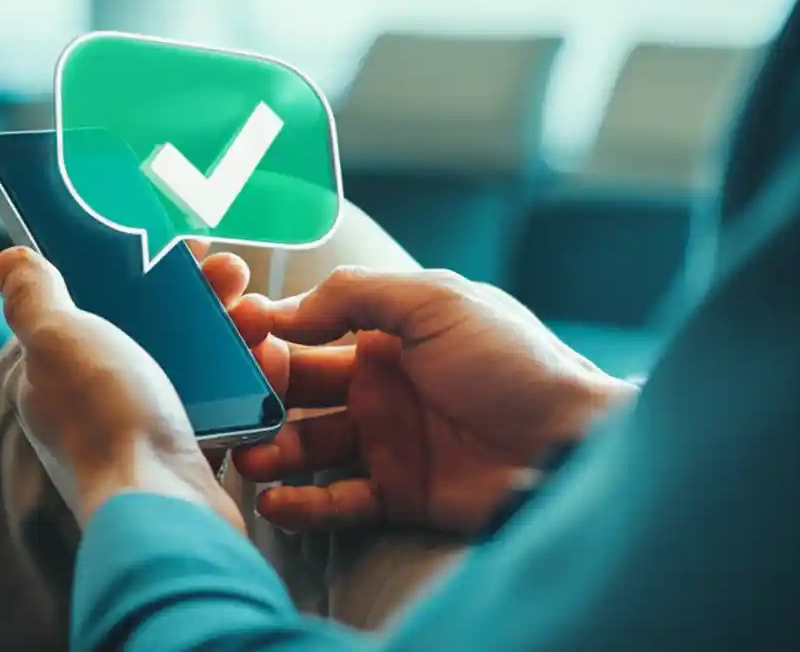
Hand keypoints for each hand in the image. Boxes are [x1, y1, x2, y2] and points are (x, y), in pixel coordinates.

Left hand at [0, 246, 242, 530]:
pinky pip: (224, 408)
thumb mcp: (58, 340)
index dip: (130, 272)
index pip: (89, 308)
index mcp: (54, 377)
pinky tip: (270, 358)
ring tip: (257, 313)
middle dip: (194, 295)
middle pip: (150, 331)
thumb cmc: (105, 423)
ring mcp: (145, 433)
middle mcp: (95, 406)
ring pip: (193, 365)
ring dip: (228, 331)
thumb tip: (8, 261)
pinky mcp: (191, 457)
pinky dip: (248, 379)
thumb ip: (32, 298)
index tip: (174, 247)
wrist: (164, 511)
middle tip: (230, 272)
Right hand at [212, 262, 637, 533]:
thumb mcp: (436, 301)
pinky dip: (303, 505)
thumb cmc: (513, 361)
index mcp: (387, 335)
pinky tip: (275, 500)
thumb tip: (289, 308)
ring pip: (309, 446)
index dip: (266, 332)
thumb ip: (359, 295)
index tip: (227, 336)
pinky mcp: (399, 494)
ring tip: (247, 456)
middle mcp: (379, 387)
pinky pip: (338, 502)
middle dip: (258, 393)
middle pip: (298, 390)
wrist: (572, 440)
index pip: (309, 330)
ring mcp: (388, 442)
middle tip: (229, 402)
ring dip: (271, 450)